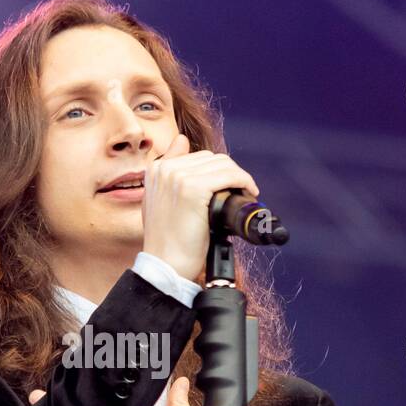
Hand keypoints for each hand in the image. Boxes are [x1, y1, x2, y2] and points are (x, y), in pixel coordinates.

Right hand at [141, 133, 259, 282]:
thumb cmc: (167, 240)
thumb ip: (169, 171)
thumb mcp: (158, 201)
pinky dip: (244, 181)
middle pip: (212, 158)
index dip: (217, 171)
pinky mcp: (192, 189)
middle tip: (240, 192)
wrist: (166, 265)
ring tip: (246, 192)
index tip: (228, 186)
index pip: (198, 157)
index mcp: (156, 169)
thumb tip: (181, 139)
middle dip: (230, 174)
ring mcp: (177, 177)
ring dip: (239, 177)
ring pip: (223, 164)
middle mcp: (164, 168)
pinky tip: (248, 192)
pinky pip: (228, 176)